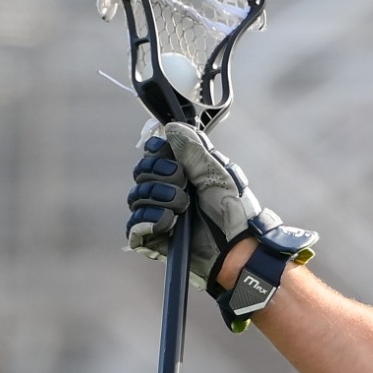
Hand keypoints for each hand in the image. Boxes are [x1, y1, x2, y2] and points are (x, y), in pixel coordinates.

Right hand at [125, 122, 279, 287]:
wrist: (238, 245)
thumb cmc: (234, 210)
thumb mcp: (216, 174)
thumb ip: (193, 151)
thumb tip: (172, 127)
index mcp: (181, 175)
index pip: (152, 155)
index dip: (156, 153)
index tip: (167, 154)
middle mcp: (167, 193)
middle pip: (141, 173)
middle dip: (159, 174)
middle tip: (183, 182)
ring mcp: (158, 215)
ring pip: (136, 197)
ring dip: (159, 197)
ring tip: (182, 206)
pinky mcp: (153, 239)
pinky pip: (134, 224)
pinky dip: (149, 218)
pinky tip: (168, 221)